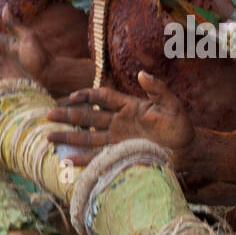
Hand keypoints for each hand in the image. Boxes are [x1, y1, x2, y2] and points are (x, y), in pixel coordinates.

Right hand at [46, 71, 194, 166]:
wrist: (187, 152)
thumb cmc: (180, 126)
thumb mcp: (171, 106)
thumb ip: (157, 90)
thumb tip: (143, 73)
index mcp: (128, 106)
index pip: (103, 97)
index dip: (87, 96)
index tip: (73, 97)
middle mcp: (118, 122)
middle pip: (88, 117)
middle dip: (68, 115)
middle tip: (48, 115)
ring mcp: (117, 140)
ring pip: (88, 137)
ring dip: (69, 136)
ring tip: (49, 136)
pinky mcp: (120, 155)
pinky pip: (98, 157)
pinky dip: (83, 159)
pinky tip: (68, 161)